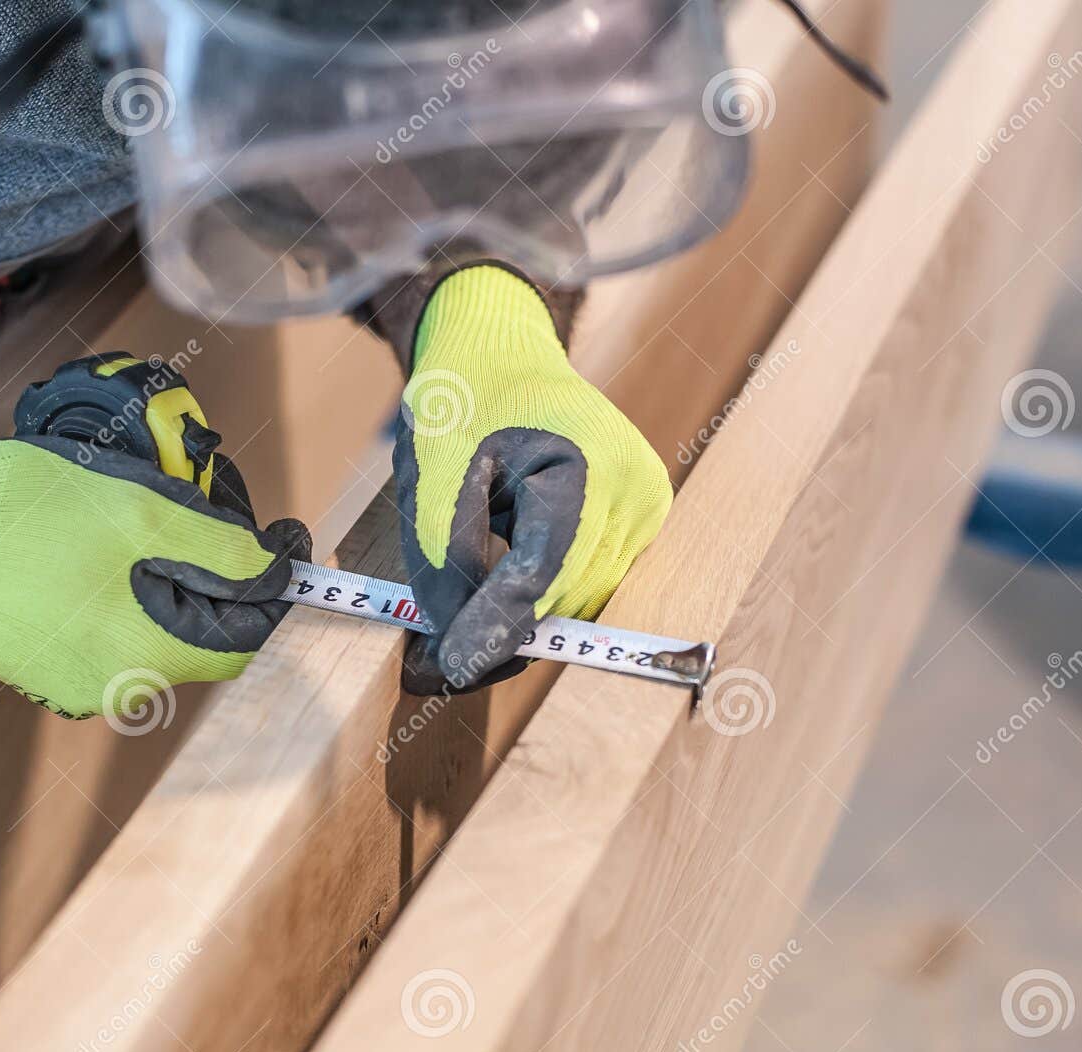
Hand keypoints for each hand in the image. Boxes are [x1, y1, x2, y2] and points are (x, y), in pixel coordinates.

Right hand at [0, 418, 309, 717]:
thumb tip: (271, 570)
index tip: (277, 541)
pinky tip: (91, 543)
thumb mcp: (137, 512)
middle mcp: (107, 689)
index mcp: (138, 659)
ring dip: (162, 579)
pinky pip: (105, 631)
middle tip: (197, 511)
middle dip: (209, 575)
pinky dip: (118, 589)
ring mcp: (67, 682)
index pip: (239, 643)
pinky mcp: (38, 664)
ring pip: (150, 631)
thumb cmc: (14, 514)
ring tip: (137, 520)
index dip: (266, 589)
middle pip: (195, 637)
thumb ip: (217, 549)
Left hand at [394, 265, 670, 695]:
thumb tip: (456, 651)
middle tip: (435, 652)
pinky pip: (586, 583)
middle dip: (499, 626)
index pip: (540, 573)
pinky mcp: (643, 523)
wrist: (499, 354)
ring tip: (473, 565)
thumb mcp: (434, 479)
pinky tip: (509, 555)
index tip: (450, 667)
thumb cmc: (464, 404)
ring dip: (519, 606)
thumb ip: (446, 564)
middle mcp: (634, 491)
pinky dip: (541, 589)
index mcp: (585, 464)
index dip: (493, 628)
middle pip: (560, 599)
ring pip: (575, 601)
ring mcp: (648, 509)